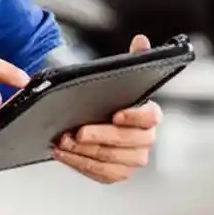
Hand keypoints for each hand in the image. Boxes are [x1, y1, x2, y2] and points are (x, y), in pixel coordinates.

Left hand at [52, 35, 162, 183]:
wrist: (101, 122)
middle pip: (128, 143)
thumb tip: (140, 40)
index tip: (116, 114)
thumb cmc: (112, 99)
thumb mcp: (121, 78)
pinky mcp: (118, 173)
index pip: (150, 118)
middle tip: (76, 132)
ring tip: (63, 142)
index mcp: (150, 116)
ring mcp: (133, 160)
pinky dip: (81, 165)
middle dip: (100, 138)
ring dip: (86, 153)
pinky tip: (64, 154)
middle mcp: (146, 140)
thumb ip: (133, 58)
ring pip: (112, 161)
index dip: (135, 117)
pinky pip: (101, 174)